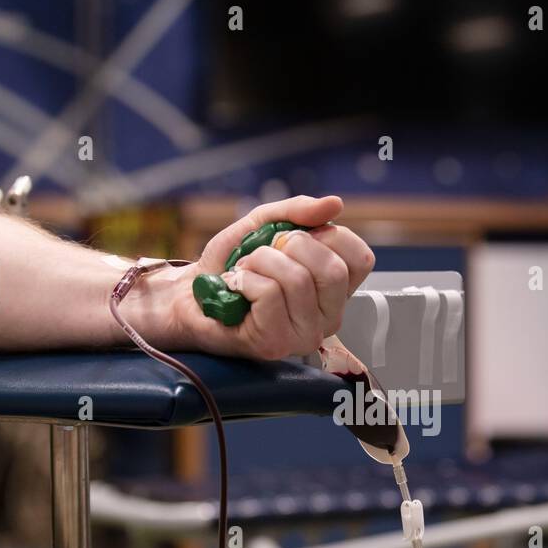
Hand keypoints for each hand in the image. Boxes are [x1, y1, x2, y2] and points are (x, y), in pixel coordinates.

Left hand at [165, 195, 374, 359]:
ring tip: (245, 272)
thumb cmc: (229, 266)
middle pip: (332, 269)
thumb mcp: (263, 226)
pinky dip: (245, 280)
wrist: (187, 296)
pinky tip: (237, 291)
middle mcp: (327, 317)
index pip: (360, 258)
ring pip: (297, 279)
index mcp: (335, 291)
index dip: (329, 236)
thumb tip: (335, 204)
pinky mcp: (274, 344)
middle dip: (291, 246)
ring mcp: (303, 335)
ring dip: (260, 262)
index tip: (295, 239)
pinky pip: (269, 294)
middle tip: (265, 253)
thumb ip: (298, 212)